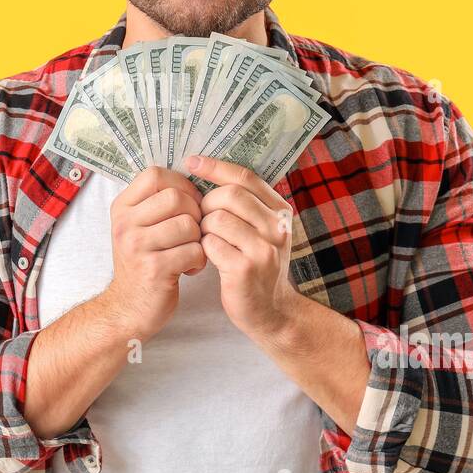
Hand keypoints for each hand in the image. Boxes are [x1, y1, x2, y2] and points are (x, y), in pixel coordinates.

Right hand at [103, 166, 207, 341]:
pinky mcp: (154, 269)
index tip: (189, 202)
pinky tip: (189, 268)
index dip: (181, 184)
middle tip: (194, 232)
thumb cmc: (143, 262)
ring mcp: (137, 246)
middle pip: (176, 198)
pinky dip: (199, 260)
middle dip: (195, 213)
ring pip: (188, 224)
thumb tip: (193, 174)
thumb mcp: (137, 226)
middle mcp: (124, 224)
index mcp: (121, 207)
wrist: (128, 308)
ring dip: (199, 238)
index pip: (155, 175)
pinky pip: (193, 251)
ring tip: (191, 250)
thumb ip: (156, 202)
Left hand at [184, 154, 299, 336]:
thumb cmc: (256, 265)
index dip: (215, 167)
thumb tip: (205, 168)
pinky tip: (208, 258)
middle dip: (206, 204)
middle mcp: (277, 227)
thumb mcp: (261, 230)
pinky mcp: (245, 269)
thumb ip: (244, 204)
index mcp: (281, 211)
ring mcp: (264, 248)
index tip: (191, 161)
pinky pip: (210, 245)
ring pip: (216, 219)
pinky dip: (202, 249)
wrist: (271, 311)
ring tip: (206, 240)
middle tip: (202, 220)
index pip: (245, 177)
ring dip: (203, 228)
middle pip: (229, 195)